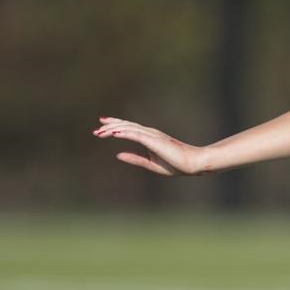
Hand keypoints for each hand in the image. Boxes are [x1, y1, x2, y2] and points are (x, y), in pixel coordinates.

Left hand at [93, 117, 207, 175]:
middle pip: (126, 125)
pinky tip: (113, 133)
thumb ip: (134, 158)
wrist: (192, 164)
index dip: (115, 125)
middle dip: (110, 126)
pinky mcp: (154, 140)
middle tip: (96, 130)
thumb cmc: (176, 165)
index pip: (129, 128)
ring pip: (128, 128)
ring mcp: (152, 135)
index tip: (102, 126)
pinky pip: (135, 134)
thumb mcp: (150, 163)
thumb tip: (118, 155)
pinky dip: (123, 132)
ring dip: (113, 129)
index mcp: (150, 137)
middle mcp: (150, 133)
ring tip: (99, 132)